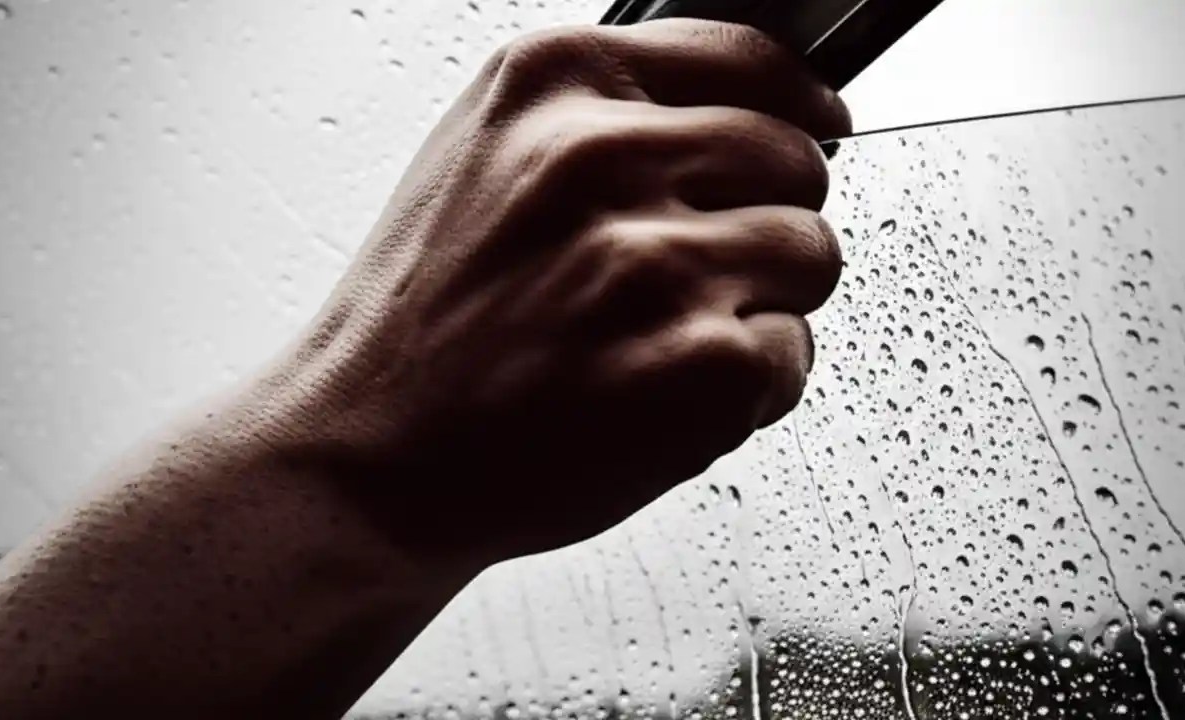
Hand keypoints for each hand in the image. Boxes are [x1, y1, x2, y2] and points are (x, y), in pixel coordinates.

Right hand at [262, 19, 850, 569]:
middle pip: (795, 159)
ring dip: (762, 302)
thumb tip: (744, 107)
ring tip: (663, 340)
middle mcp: (604, 161)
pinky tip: (660, 397)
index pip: (749, 58)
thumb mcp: (482, 158)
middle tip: (694, 274)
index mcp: (552, 85)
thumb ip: (603, 115)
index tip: (813, 130)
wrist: (371, 456)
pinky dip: (747, 387)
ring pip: (812, 254)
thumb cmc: (423, 322)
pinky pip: (794, 353)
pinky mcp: (702, 365)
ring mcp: (657, 264)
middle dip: (767, 215)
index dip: (794, 106)